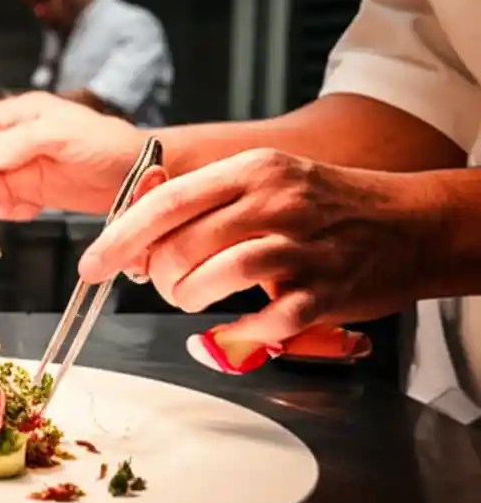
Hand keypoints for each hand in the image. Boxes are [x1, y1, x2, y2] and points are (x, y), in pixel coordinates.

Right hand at [0, 91, 145, 218]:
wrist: (137, 174)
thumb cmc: (107, 143)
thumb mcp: (65, 134)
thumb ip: (24, 142)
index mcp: (23, 115)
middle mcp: (17, 140)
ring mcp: (22, 167)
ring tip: (14, 207)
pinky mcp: (31, 191)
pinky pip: (4, 203)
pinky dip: (9, 211)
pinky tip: (31, 211)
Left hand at [78, 148, 435, 345]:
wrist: (411, 224)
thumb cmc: (324, 206)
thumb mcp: (265, 180)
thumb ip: (202, 200)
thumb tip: (133, 228)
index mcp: (251, 170)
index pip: (165, 202)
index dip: (120, 238)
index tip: (92, 265)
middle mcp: (274, 202)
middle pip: (181, 245)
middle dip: (157, 275)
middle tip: (163, 284)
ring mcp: (300, 247)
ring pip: (213, 277)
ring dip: (188, 298)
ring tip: (192, 299)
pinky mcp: (322, 292)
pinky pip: (261, 320)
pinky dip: (236, 332)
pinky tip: (235, 326)